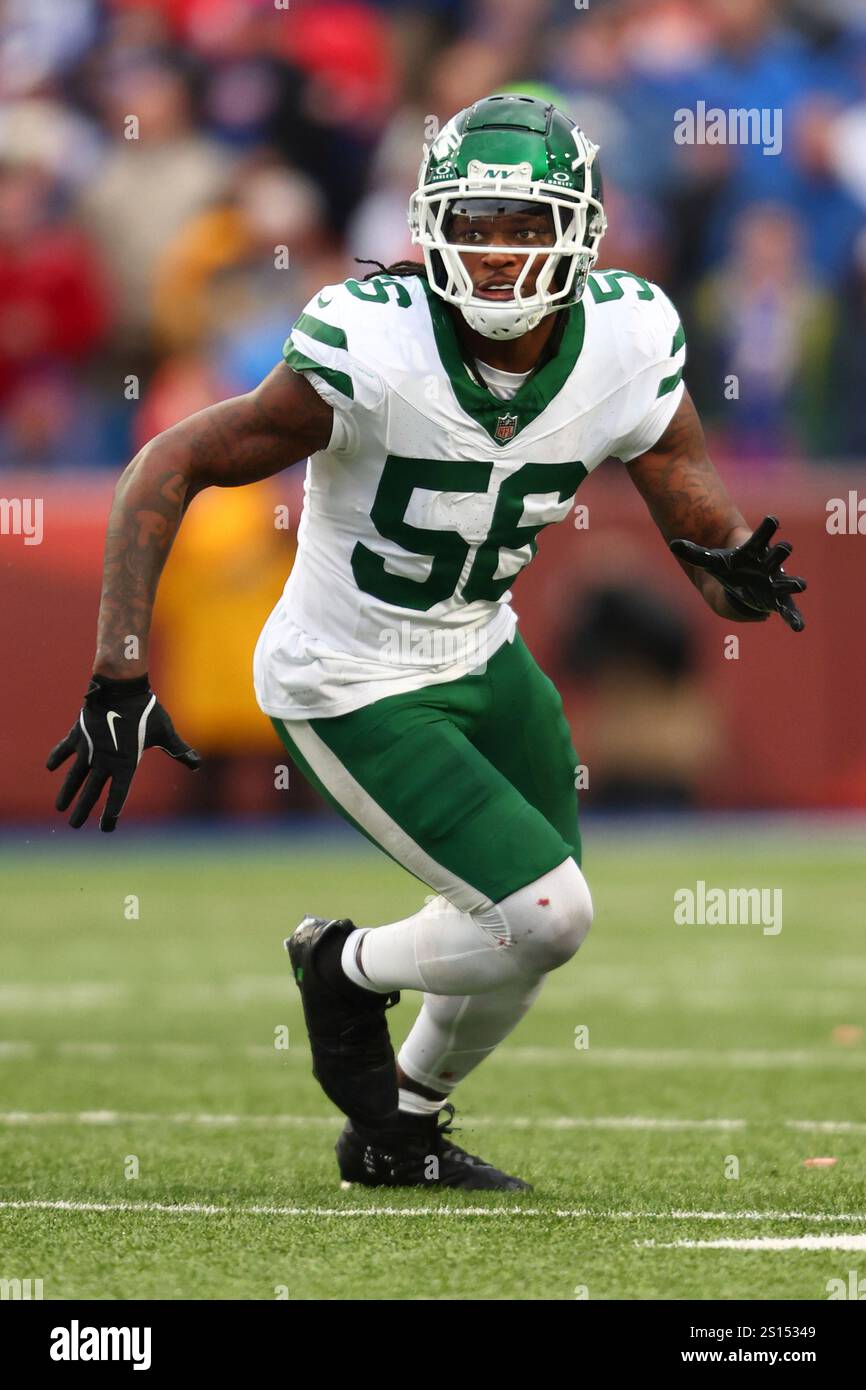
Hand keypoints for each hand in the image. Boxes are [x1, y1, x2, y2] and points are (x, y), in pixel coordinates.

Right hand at [47, 673, 200, 830]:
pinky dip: (57, 757)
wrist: (120, 687)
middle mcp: (104, 760)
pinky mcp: (79, 734)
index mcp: (125, 763)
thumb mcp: (165, 733)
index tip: (106, 826)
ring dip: (67, 792)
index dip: (111, 811)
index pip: (118, 794)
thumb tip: (197, 764)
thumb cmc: (146, 710)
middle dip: (83, 810)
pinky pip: (64, 749)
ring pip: (74, 776)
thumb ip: (179, 749)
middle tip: (75, 826)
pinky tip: (50, 768)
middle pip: (91, 791)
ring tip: (60, 808)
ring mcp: (89, 748)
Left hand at [670, 515, 806, 631]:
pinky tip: (798, 628)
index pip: (762, 535)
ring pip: (787, 582)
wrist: (737, 583)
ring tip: (800, 584)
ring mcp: (776, 583)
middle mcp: (769, 565)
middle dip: (780, 552)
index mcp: (756, 551)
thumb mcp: (709, 561)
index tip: (772, 519)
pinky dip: (794, 619)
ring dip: (793, 583)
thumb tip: (672, 544)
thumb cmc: (727, 568)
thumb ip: (693, 553)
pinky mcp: (778, 601)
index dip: (768, 527)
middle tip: (784, 547)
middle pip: (777, 555)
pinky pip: (788, 611)